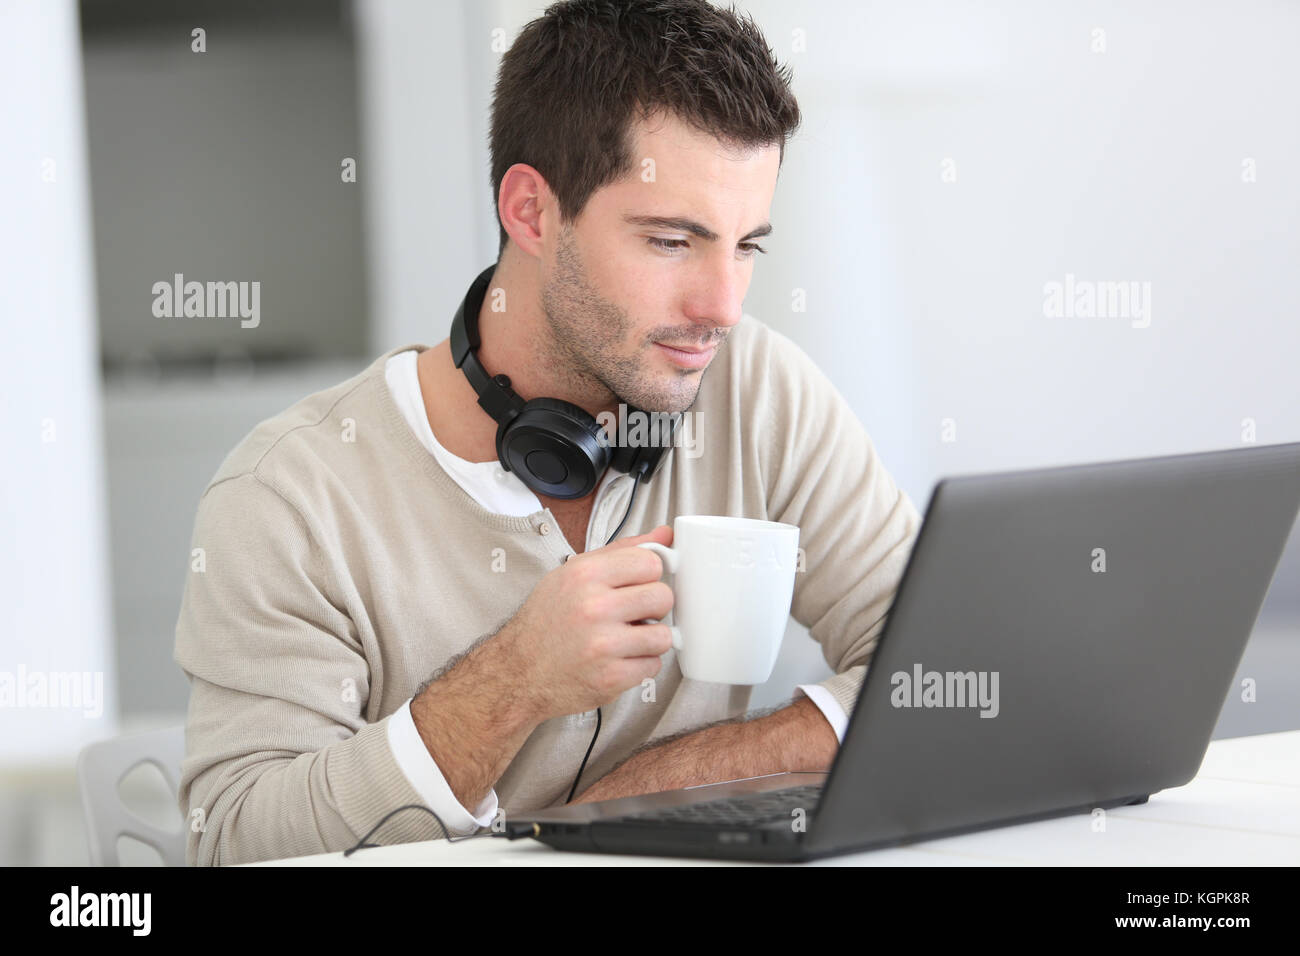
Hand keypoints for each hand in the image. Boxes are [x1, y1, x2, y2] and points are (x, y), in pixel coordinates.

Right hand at [499, 525, 675, 721]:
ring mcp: (603, 645)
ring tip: (624, 639)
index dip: (648, 575)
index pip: (651, 562)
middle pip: (663, 597)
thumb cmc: (548, 621)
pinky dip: (640, 665)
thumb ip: (622, 552)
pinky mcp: (611, 677)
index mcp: (585, 574)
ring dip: (649, 639)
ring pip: (664, 635)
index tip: (637, 585)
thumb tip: (665, 535)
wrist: (518, 672)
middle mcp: (594, 607)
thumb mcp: (574, 574)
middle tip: (632, 614)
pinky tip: (617, 660)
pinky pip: (653, 665)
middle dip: (652, 608)